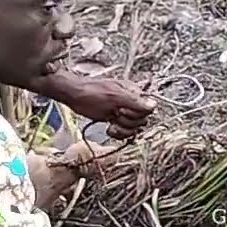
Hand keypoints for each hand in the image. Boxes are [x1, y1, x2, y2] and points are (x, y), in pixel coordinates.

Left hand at [35, 71, 156, 139]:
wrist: (74, 96)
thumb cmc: (90, 93)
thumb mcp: (114, 96)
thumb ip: (135, 102)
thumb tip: (153, 105)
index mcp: (134, 93)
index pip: (148, 110)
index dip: (136, 114)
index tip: (122, 111)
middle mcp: (131, 102)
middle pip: (142, 121)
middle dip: (128, 123)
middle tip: (115, 115)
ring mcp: (124, 111)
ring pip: (134, 128)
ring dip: (123, 130)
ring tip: (111, 124)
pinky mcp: (116, 119)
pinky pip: (126, 132)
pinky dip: (119, 134)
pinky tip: (110, 129)